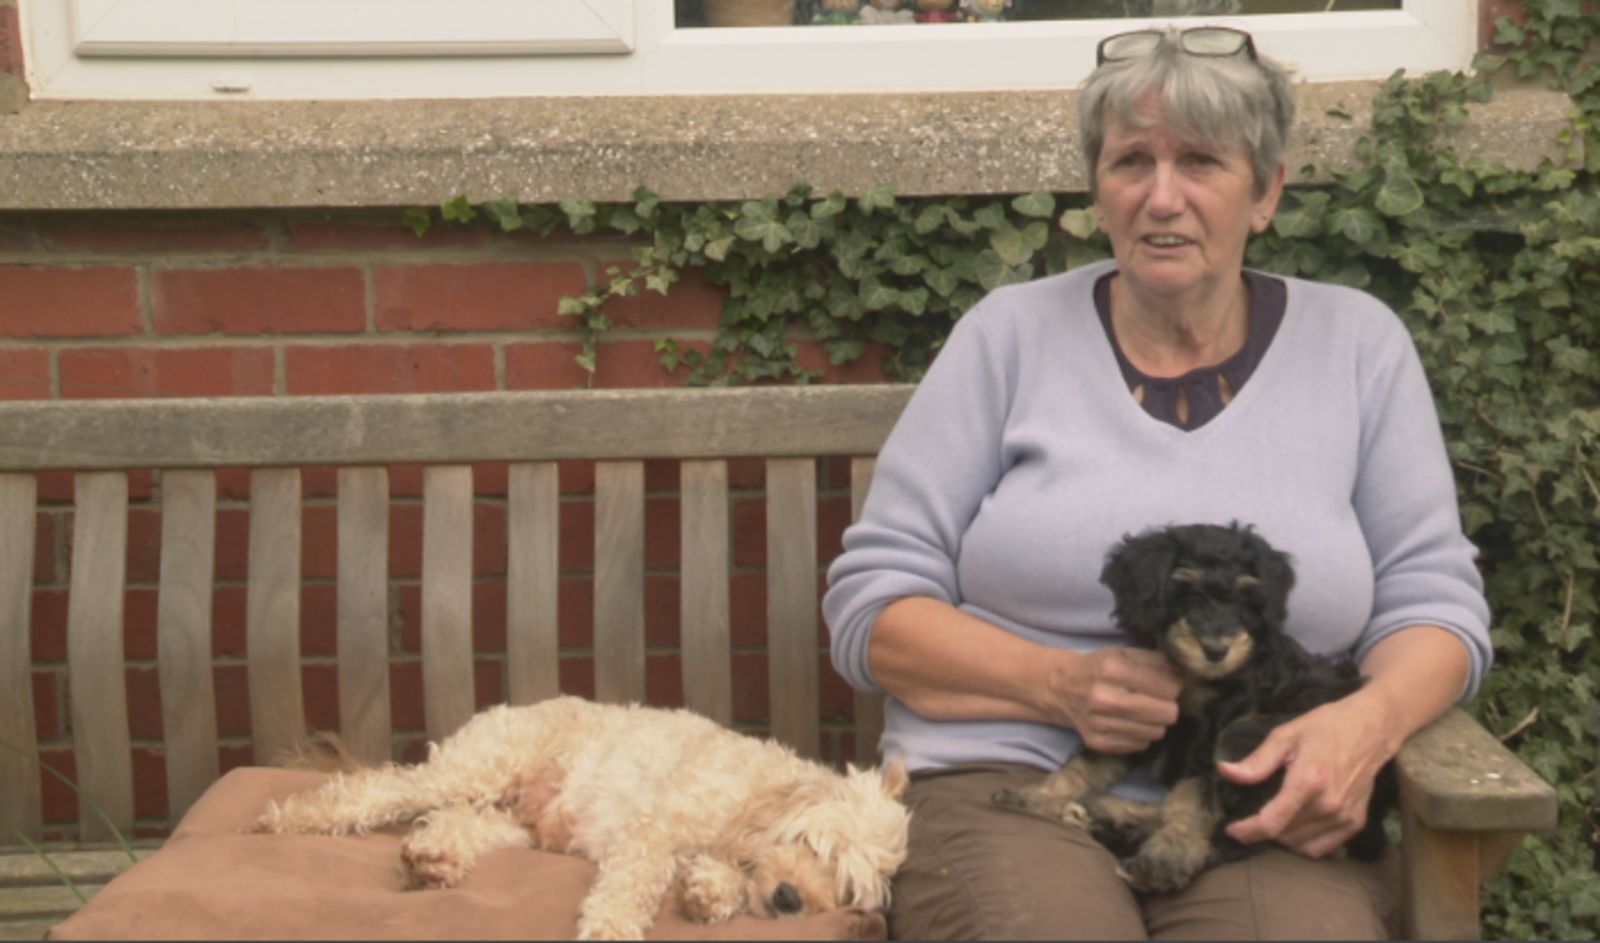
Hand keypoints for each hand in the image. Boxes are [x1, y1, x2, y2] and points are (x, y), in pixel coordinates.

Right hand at [1053, 647, 1180, 753]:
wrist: (1059, 689)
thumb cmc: (1096, 668)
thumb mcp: (1122, 653)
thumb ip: (1155, 661)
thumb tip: (1182, 674)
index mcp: (1113, 669)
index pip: (1169, 688)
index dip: (1173, 685)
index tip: (1166, 684)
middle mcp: (1106, 698)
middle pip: (1168, 713)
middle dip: (1167, 705)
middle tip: (1157, 699)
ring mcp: (1101, 724)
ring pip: (1156, 732)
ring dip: (1154, 721)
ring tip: (1141, 711)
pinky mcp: (1099, 742)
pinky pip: (1140, 745)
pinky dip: (1139, 734)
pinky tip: (1128, 722)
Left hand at [1217, 692, 1398, 856]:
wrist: (1372, 729)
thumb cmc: (1326, 727)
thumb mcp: (1285, 735)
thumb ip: (1257, 761)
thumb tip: (1225, 772)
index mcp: (1308, 781)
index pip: (1271, 822)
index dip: (1247, 831)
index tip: (1231, 830)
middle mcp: (1328, 804)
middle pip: (1284, 835)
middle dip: (1261, 831)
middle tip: (1251, 818)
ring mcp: (1344, 816)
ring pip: (1301, 845)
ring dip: (1282, 838)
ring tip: (1272, 821)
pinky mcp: (1356, 822)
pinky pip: (1322, 848)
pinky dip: (1304, 844)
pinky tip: (1295, 828)